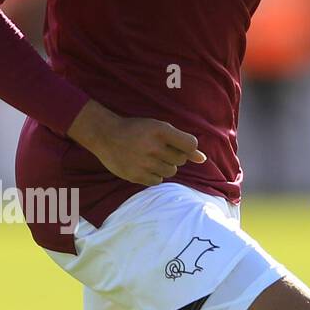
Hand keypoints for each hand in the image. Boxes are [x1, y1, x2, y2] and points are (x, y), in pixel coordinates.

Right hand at [68, 99, 204, 183]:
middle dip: (173, 156)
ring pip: (170, 172)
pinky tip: (144, 166)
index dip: (188, 148)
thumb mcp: (158, 128)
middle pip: (180, 160)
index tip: (179, 146)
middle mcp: (153, 147)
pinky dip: (154, 175)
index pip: (190, 145)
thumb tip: (203, 159)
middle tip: (159, 150)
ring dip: (164, 166)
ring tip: (150, 158)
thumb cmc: (136, 130)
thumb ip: (181, 142)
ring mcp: (144, 163)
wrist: (106, 136)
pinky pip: (157, 181)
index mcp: (160, 130)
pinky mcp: (136, 175)